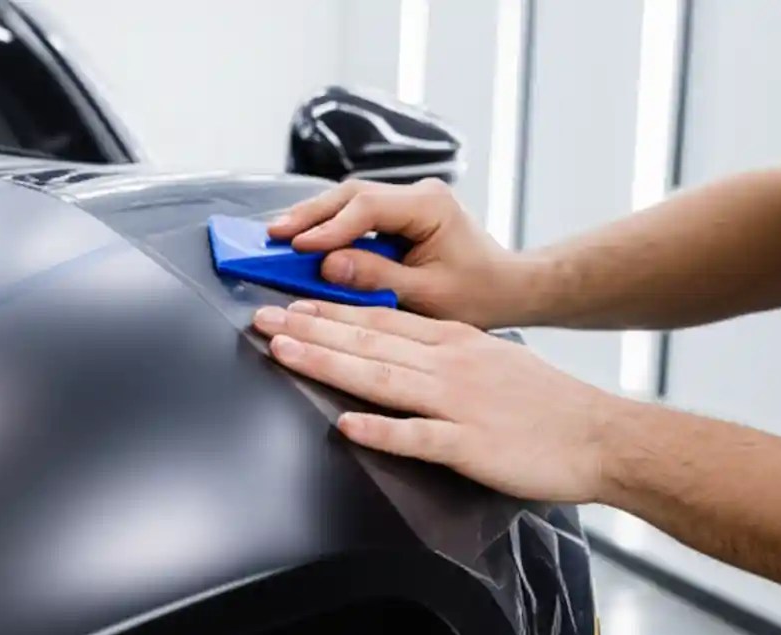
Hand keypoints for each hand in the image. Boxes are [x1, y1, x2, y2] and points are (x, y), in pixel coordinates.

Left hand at [251, 300, 626, 502]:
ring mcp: (459, 404)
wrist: (602, 435)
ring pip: (382, 378)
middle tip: (263, 319)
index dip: (329, 312)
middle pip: (369, 341)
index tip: (290, 304)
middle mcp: (450, 364)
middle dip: (311, 329)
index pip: (380, 320)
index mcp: (454, 341)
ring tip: (285, 352)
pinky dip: (380, 431)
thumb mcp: (492, 356)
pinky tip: (346, 426)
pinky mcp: (470, 445)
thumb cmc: (546, 401)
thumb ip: (444, 350)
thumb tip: (397, 348)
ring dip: (329, 363)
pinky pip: (418, 437)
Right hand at [268, 179, 536, 326]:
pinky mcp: (401, 213)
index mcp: (430, 206)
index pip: (367, 209)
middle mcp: (419, 194)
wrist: (507, 287)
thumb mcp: (428, 294)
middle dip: (311, 215)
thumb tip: (329, 265)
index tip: (298, 246)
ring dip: (315, 217)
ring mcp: (409, 200)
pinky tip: (307, 236)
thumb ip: (378, 278)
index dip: (328, 228)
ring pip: (350, 200)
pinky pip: (358, 212)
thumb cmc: (478, 293)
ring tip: (281, 233)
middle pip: (352, 195)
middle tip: (274, 234)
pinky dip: (330, 224)